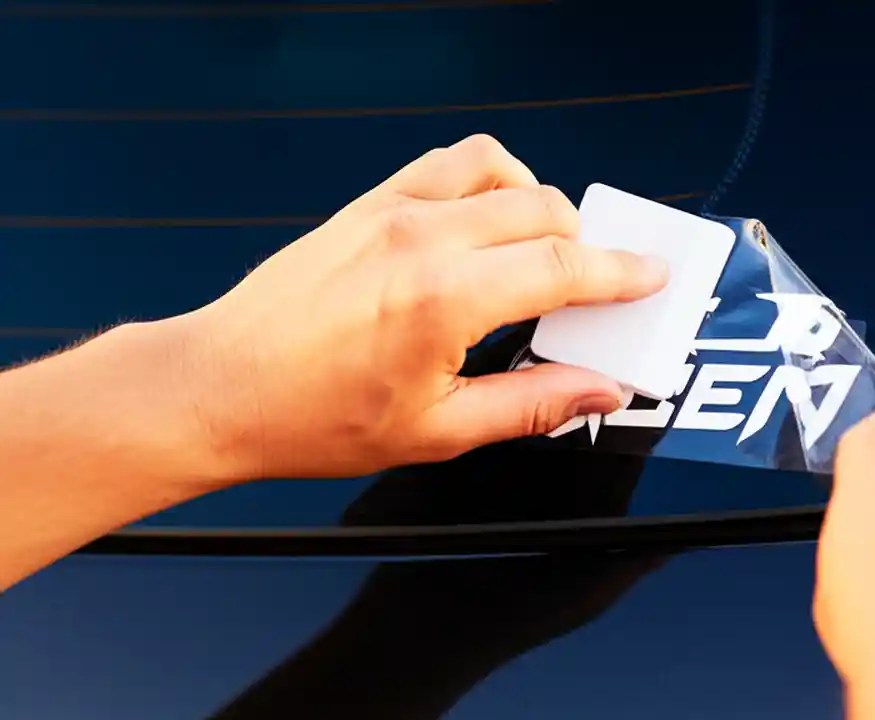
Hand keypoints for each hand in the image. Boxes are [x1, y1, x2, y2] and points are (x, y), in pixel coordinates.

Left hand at [173, 134, 667, 481]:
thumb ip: (532, 405)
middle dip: (587, 246)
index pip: (563, 267)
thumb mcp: (437, 431)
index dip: (621, 273)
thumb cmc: (311, 417)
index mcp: (444, 300)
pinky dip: (486, 180)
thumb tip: (598, 390)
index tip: (651, 276)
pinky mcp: (366, 205)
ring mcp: (390, 212)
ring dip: (538, 204)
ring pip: (500, 172)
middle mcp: (422, 240)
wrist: (219, 388)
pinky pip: (446, 164)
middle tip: (596, 289)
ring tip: (540, 251)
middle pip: (543, 212)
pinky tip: (485, 222)